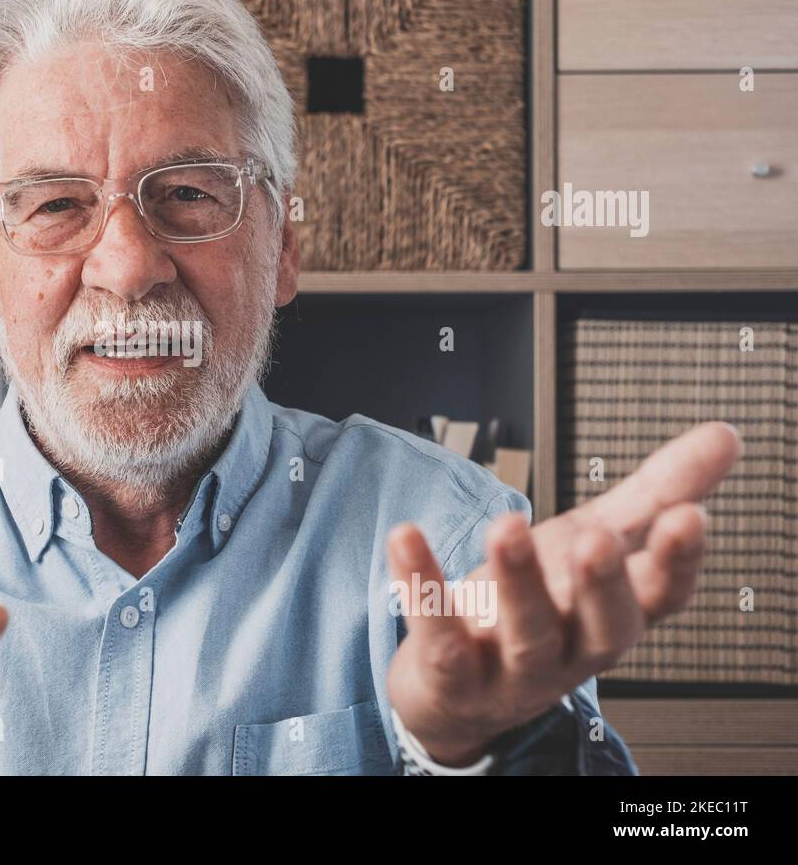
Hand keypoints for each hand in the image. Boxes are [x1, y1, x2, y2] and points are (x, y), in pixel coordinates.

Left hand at [386, 420, 742, 764]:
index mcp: (612, 614)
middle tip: (599, 536)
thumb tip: (723, 436)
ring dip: (519, 581)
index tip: (690, 515)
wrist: (453, 693)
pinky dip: (423, 586)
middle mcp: (572, 648)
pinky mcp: (451, 674)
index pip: (662, 597)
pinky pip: (438, 634)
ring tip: (507, 526)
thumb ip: (653, 494)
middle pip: (602, 626)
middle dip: (604, 583)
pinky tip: (407, 539)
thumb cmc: (536, 607)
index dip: (677, 562)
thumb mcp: (592, 542)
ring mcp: (511, 669)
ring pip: (526, 634)